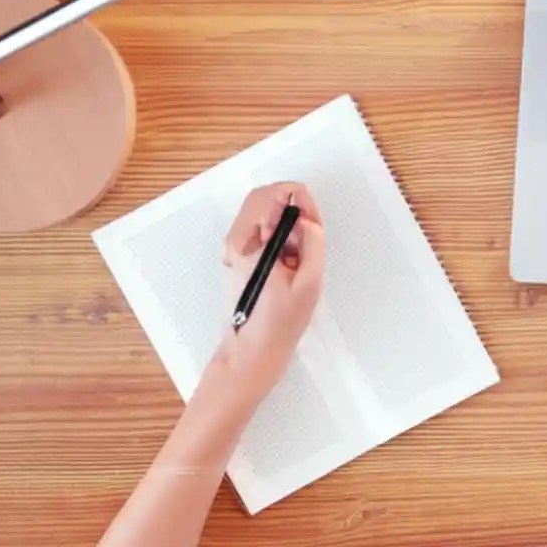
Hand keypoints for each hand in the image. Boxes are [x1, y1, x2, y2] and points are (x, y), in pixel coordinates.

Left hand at [218, 182, 326, 392]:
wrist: (252, 350)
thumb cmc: (279, 322)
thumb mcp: (308, 283)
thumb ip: (312, 244)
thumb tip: (308, 219)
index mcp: (247, 245)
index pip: (269, 196)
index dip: (297, 197)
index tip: (313, 217)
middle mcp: (234, 242)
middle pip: (262, 198)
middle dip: (291, 204)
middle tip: (311, 230)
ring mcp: (233, 249)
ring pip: (261, 212)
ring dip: (285, 221)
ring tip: (302, 252)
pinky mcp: (238, 257)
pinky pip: (259, 230)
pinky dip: (279, 234)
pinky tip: (291, 259)